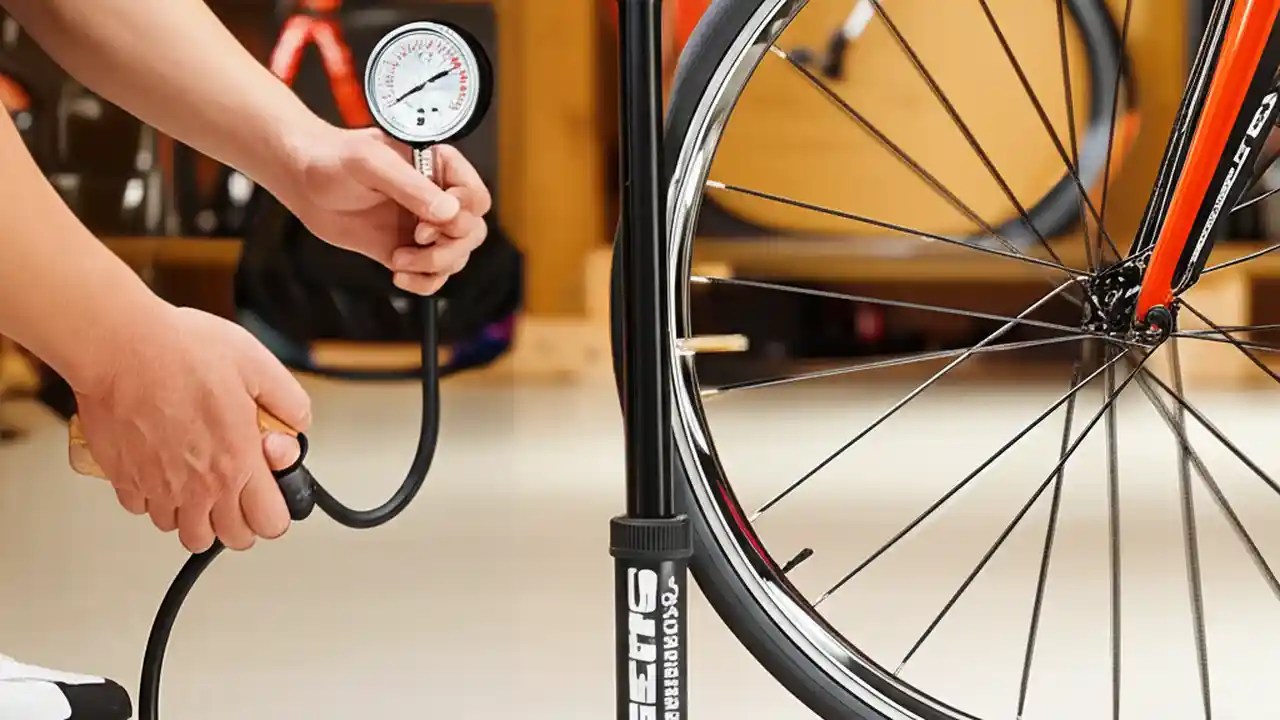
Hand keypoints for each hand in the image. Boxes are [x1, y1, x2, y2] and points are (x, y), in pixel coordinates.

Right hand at [74, 304, 310, 552]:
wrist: (121, 346)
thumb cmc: (183, 352)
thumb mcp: (259, 366)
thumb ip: (289, 402)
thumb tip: (299, 425)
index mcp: (238, 462)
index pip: (269, 524)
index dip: (275, 512)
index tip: (270, 494)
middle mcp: (199, 485)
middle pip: (229, 539)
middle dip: (240, 522)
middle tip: (239, 493)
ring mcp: (160, 487)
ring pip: (185, 532)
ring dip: (197, 516)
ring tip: (201, 484)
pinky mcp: (126, 479)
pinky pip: (145, 510)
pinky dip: (156, 500)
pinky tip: (164, 471)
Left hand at [279, 126, 491, 295]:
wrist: (303, 182)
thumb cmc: (333, 160)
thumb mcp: (370, 163)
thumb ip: (410, 186)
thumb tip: (449, 213)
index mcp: (439, 168)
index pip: (476, 197)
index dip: (461, 214)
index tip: (426, 222)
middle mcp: (438, 197)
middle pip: (473, 231)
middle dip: (449, 245)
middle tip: (417, 239)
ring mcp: (424, 226)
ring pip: (458, 256)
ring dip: (434, 266)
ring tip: (399, 262)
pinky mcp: (408, 249)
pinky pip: (435, 275)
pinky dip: (425, 283)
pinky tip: (399, 275)